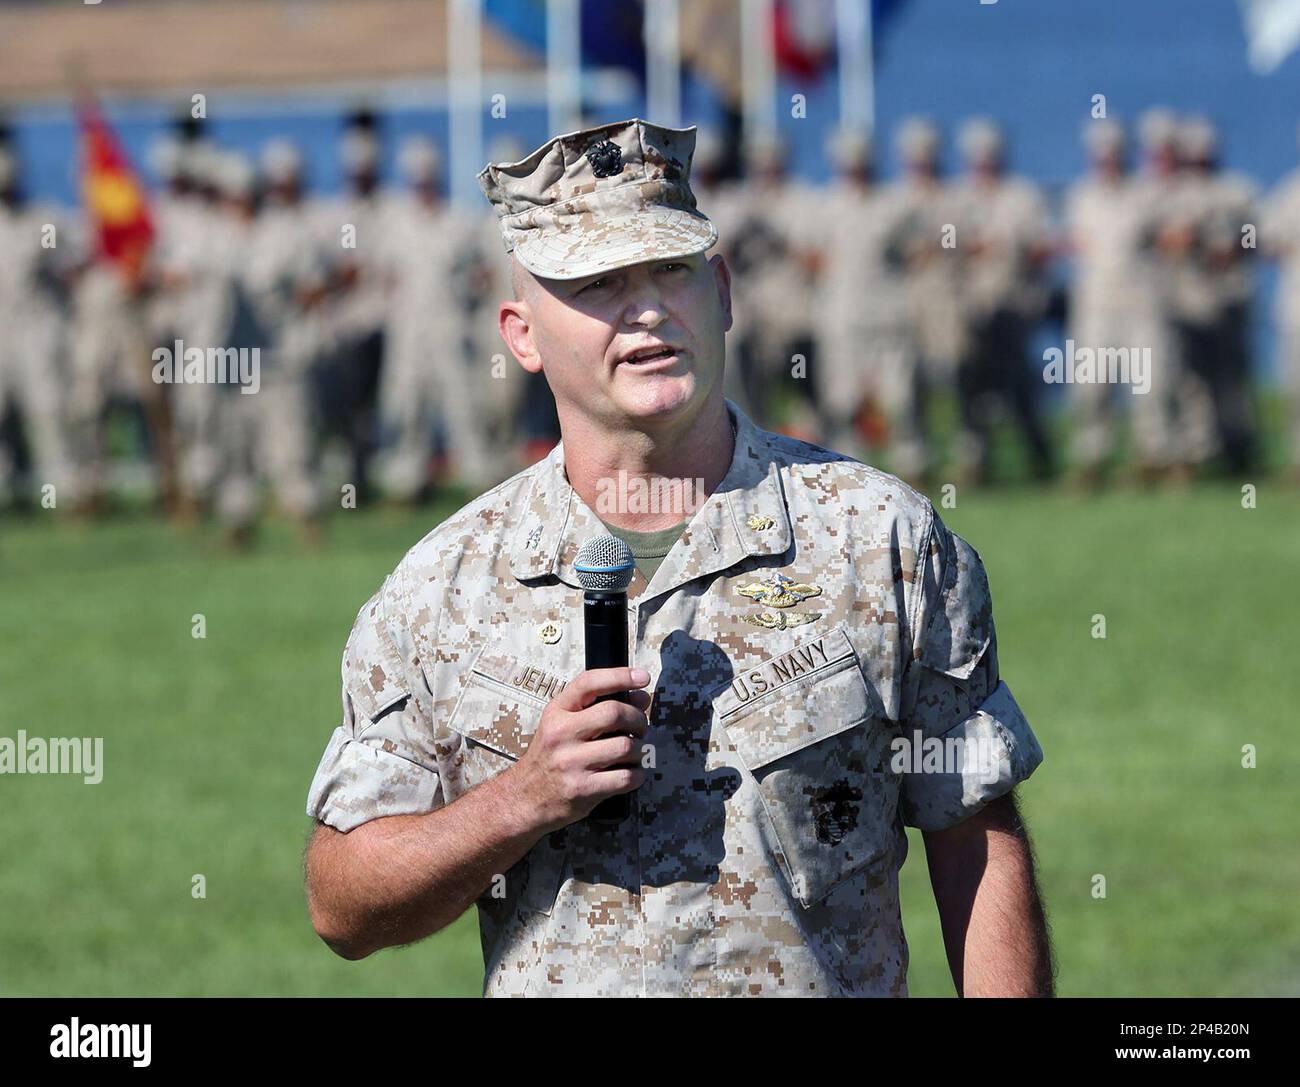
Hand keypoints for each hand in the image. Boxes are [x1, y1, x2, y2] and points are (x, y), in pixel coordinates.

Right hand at [507, 666, 651, 833]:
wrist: (525, 797)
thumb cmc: (550, 757)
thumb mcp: (562, 725)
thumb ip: (598, 707)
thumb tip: (641, 697)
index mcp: (556, 712)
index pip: (589, 683)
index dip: (620, 676)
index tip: (642, 677)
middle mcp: (562, 734)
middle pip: (614, 713)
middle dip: (638, 719)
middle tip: (639, 728)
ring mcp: (572, 762)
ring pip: (626, 746)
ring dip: (639, 750)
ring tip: (632, 754)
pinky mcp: (583, 788)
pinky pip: (627, 776)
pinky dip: (637, 774)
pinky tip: (629, 773)